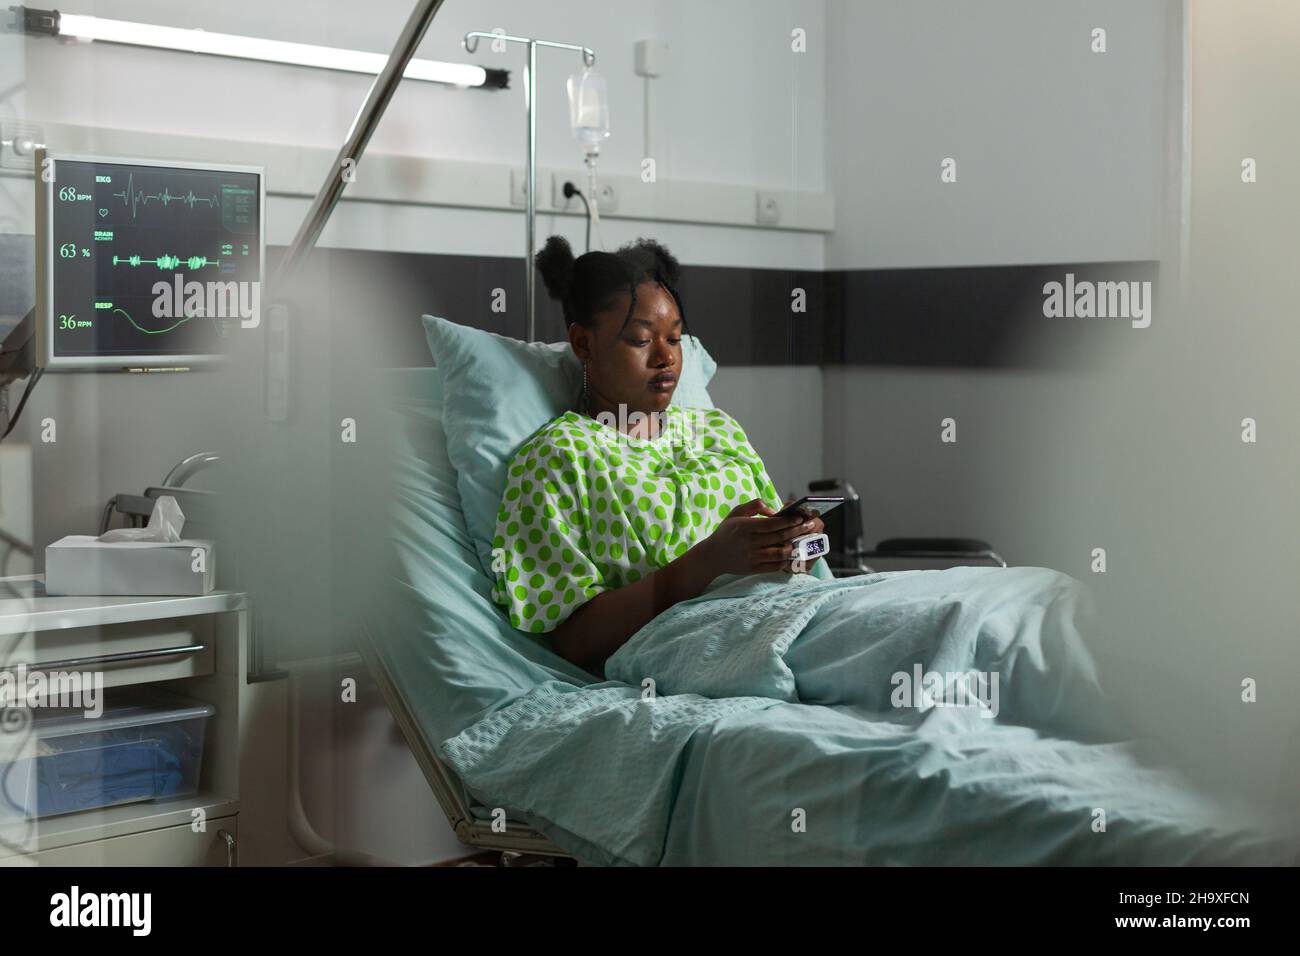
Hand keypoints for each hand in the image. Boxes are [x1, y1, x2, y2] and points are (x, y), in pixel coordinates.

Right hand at [697, 498, 820, 575]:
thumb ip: (754, 506)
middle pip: (779, 537)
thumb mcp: (736, 513)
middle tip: (810, 526)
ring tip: (802, 541)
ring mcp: (751, 557)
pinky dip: (786, 560)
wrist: (712, 556)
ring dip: (794, 546)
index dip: (788, 521)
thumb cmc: (727, 531)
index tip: (800, 518)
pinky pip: (775, 566)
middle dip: (797, 531)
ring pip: (780, 553)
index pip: (772, 524)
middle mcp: (748, 543)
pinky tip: (791, 553)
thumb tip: (774, 510)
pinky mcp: (753, 569)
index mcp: (744, 527)